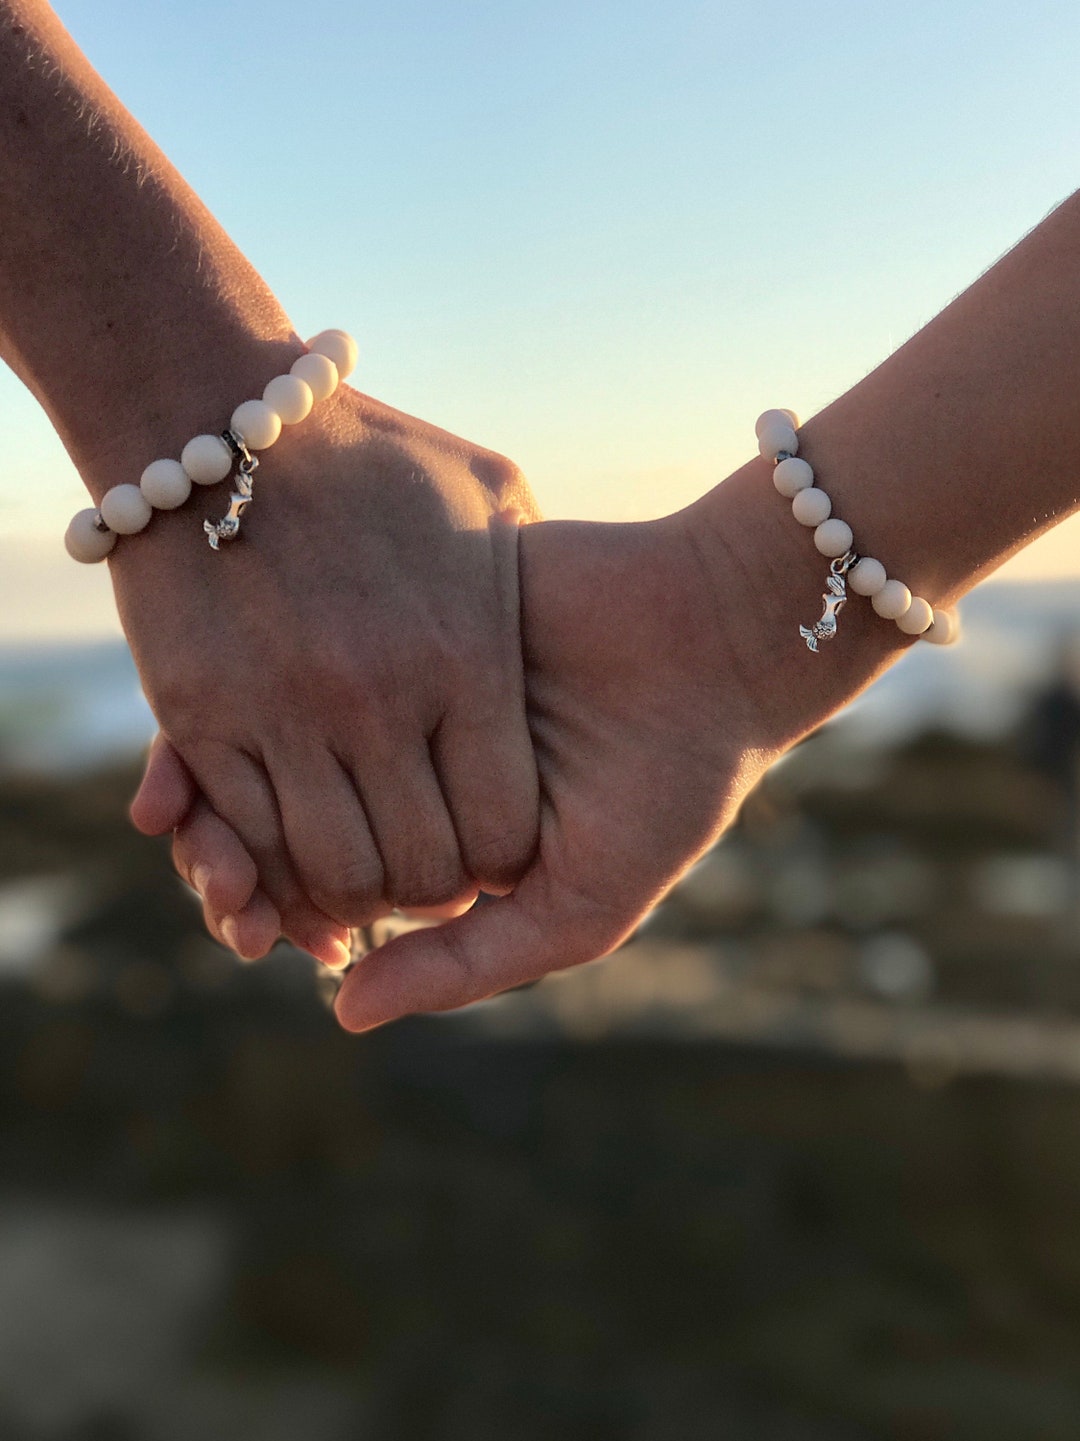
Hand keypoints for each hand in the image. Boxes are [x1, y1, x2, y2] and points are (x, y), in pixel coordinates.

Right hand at [119, 378, 540, 965]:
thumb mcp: (488, 496)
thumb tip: (551, 654)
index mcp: (466, 657)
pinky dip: (270, 857)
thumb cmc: (368, 452)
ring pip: (330, 871)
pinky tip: (292, 840)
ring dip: (349, 889)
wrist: (211, 408)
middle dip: (429, 890)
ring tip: (362, 862)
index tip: (489, 849)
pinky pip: (246, 830)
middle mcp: (380, 700)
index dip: (499, 860)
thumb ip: (525, 583)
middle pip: (421, 871)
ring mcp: (283, 712)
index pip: (501, 830)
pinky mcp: (200, 715)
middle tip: (424, 870)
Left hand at [138, 467, 859, 1010]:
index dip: (281, 914)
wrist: (714, 643)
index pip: (336, 887)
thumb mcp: (575, 906)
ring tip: (187, 827)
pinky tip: (206, 746)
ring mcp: (389, 691)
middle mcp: (406, 766)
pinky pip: (286, 662)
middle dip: (236, 861)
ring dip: (220, 794)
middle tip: (217, 890)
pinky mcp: (381, 618)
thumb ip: (465, 962)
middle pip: (287, 820)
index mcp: (443, 838)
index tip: (249, 935)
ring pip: (272, 744)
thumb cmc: (663, 788)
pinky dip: (237, 703)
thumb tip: (340, 1014)